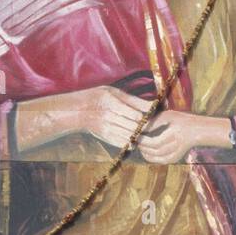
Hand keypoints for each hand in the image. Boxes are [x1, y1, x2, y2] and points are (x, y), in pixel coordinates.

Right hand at [17, 86, 153, 152]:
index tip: (157, 117)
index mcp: (112, 102)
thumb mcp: (114, 92)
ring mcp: (106, 128)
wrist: (78, 111)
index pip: (137, 114)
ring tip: (149, 134)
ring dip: (142, 136)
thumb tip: (152, 106)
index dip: (150, 118)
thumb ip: (133, 100)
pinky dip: (132, 142)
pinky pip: (123, 142)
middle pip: (135, 126)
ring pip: (131, 136)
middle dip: (148, 128)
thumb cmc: (98, 97)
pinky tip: (136, 139)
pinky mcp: (105, 137)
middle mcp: (109, 116)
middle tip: (157, 127)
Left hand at [137, 112, 231, 164]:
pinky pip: (160, 161)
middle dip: (143, 146)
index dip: (143, 140)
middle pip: (155, 151)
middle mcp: (177, 146)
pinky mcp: (175, 159)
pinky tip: (145, 152)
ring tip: (139, 145)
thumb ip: (154, 121)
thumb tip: (139, 127)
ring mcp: (176, 154)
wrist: (196, 130)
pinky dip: (151, 158)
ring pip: (157, 158)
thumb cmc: (181, 120)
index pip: (155, 142)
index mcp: (176, 134)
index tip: (135, 134)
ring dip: (145, 152)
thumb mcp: (169, 116)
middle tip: (135, 139)